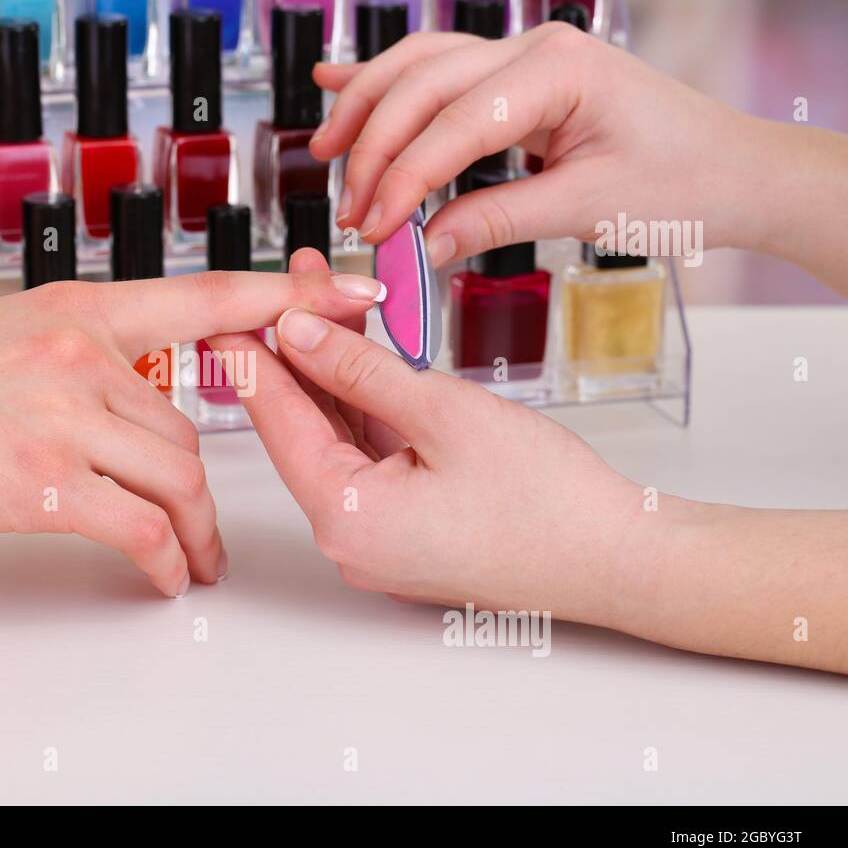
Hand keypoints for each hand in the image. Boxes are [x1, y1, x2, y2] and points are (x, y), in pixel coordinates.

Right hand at [0, 271, 385, 597]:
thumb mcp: (10, 330)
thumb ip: (89, 346)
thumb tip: (148, 381)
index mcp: (81, 306)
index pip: (211, 296)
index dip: (295, 300)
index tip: (363, 299)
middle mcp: (81, 353)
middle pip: (193, 426)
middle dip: (209, 489)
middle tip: (216, 529)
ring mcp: (61, 416)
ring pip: (177, 476)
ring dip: (195, 530)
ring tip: (194, 561)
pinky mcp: (42, 483)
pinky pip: (141, 526)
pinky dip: (166, 559)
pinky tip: (167, 576)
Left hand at [206, 251, 643, 623]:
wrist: (624, 563)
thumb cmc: (550, 503)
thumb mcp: (445, 415)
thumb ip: (361, 371)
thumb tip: (297, 332)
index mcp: (347, 518)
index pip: (278, 423)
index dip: (252, 356)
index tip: (224, 311)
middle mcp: (351, 536)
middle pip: (307, 427)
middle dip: (299, 350)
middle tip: (290, 284)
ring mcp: (381, 535)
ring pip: (342, 437)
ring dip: (337, 371)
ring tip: (329, 300)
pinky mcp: (411, 527)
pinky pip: (375, 457)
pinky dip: (370, 406)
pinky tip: (367, 353)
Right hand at [311, 24, 775, 265]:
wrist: (735, 170)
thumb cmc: (680, 184)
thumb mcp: (586, 209)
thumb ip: (495, 221)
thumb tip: (420, 245)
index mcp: (558, 70)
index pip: (451, 126)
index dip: (401, 180)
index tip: (370, 227)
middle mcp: (534, 48)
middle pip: (421, 85)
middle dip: (373, 148)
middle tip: (348, 210)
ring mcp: (525, 54)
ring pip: (420, 66)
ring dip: (367, 106)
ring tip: (323, 151)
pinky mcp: (519, 76)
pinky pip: (440, 69)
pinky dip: (388, 81)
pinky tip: (338, 82)